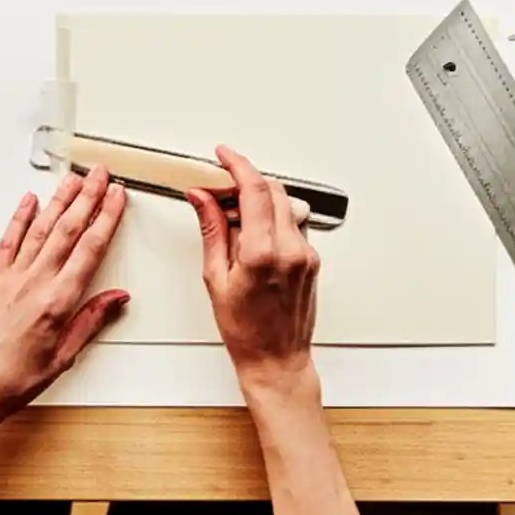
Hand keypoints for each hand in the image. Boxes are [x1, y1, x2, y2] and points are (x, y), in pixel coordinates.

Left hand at [0, 168, 127, 449]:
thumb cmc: (13, 380)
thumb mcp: (64, 357)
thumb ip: (90, 321)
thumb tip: (116, 298)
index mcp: (58, 302)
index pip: (90, 248)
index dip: (107, 218)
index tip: (117, 197)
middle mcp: (34, 283)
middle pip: (68, 229)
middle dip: (87, 196)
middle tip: (100, 173)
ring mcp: (11, 278)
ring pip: (40, 229)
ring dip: (59, 200)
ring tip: (72, 178)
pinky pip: (9, 241)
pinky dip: (20, 218)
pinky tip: (29, 202)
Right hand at [185, 146, 320, 393]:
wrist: (276, 359)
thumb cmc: (245, 330)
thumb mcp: (215, 278)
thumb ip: (212, 230)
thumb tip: (202, 197)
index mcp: (262, 253)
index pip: (254, 190)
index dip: (238, 165)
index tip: (223, 155)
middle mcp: (290, 249)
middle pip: (272, 191)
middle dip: (246, 182)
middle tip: (219, 190)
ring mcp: (306, 254)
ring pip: (285, 204)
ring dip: (260, 201)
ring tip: (234, 219)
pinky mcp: (313, 260)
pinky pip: (292, 224)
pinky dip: (271, 220)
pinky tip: (252, 238)